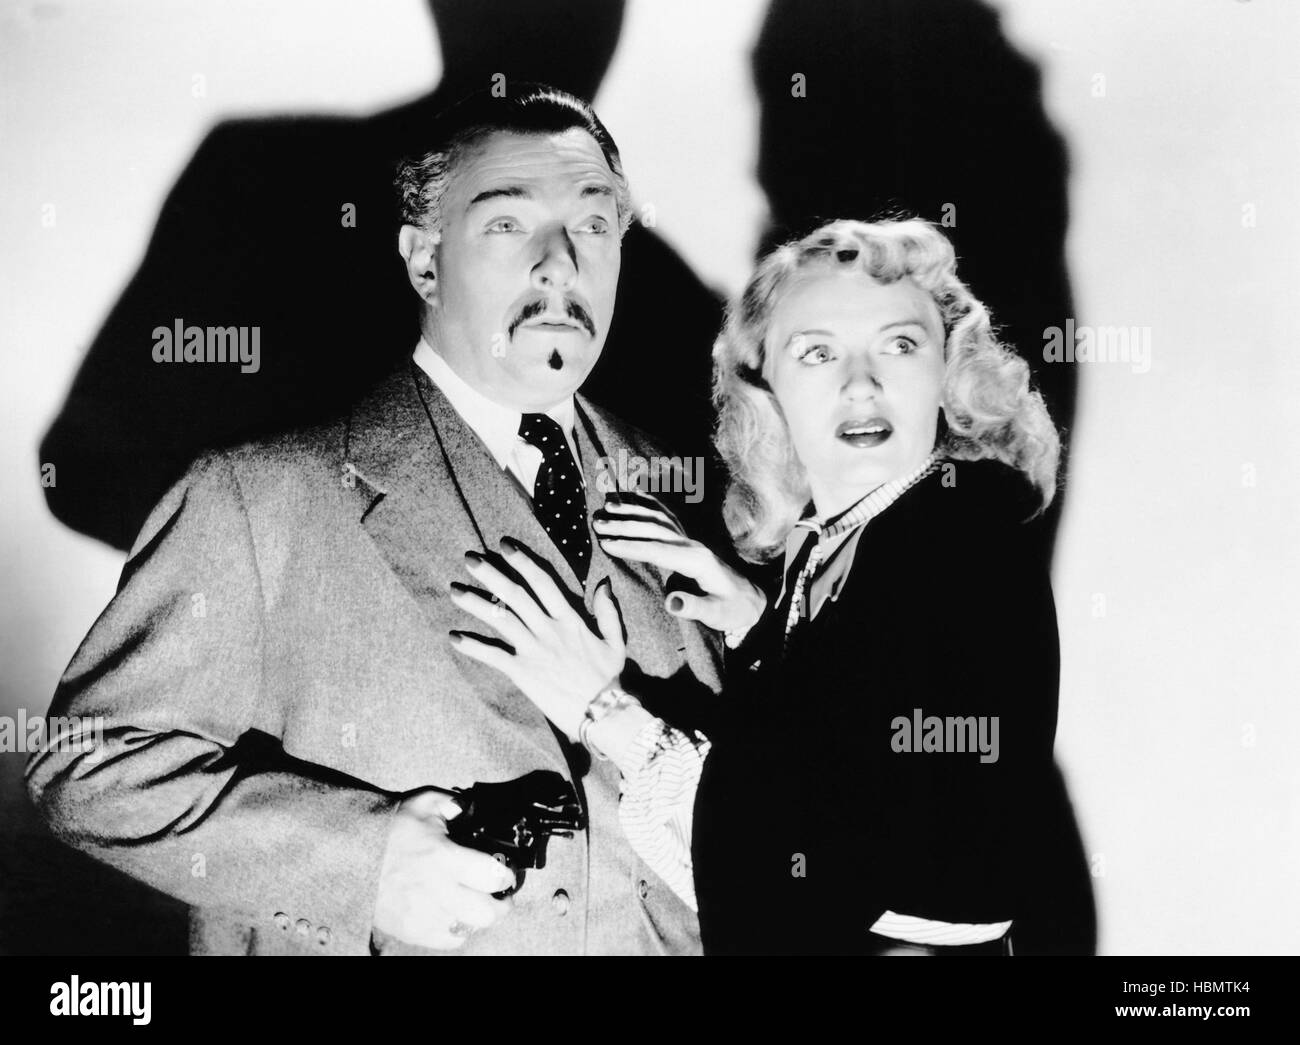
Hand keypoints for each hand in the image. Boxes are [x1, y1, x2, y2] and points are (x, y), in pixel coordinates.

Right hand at [373, 789, 515, 950]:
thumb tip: (473, 811)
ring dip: (478, 920)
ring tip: (478, 906)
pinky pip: (445, 940)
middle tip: (501, 897)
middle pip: (486, 914)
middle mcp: (436, 891)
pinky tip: (455, 916)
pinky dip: (456, 931)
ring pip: (467, 930)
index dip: (506, 876)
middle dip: (501, 906)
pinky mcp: (409, 929)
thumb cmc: (389, 830)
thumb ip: (454, 804)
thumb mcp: (423, 804)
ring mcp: (422, 914)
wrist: (349, 855)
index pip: (491, 876)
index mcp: (443, 858)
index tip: (506, 873)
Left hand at [448, 540, 625, 738]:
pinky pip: (493, 656)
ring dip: (475, 604)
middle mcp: (548, 630)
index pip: (543, 582)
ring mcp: (534, 650)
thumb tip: (604, 583)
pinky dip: (472, 647)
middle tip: (469, 558)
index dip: (523, 562)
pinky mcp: (523, 672)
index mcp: (570, 619)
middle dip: (491, 574)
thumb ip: (608, 611)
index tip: (505, 545)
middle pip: (515, 595)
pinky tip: (453, 638)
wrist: (601, 713)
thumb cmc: (608, 679)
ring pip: (500, 619)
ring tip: (454, 590)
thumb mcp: (615, 641)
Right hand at [592, 498, 766, 637]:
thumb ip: (694, 607)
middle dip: (624, 524)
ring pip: (658, 519)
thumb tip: (670, 602)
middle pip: (653, 529)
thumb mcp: (716, 613)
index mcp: (696, 560)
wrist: (750, 601)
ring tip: (607, 506)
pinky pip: (667, 517)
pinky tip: (635, 495)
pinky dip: (649, 505)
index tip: (606, 543)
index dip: (630, 546)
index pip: (656, 550)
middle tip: (597, 522)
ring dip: (632, 511)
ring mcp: (691, 540)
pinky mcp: (690, 542)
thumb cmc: (732, 610)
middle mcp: (692, 544)